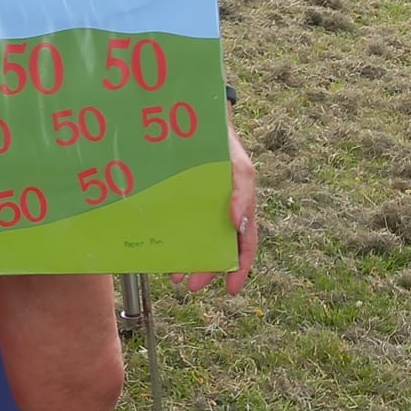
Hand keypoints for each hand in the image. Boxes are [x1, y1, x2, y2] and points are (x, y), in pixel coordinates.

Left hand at [174, 118, 256, 296]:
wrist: (199, 120)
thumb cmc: (225, 146)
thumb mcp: (240, 168)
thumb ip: (242, 195)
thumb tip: (238, 224)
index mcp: (240, 208)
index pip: (245, 243)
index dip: (241, 268)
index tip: (231, 289)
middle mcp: (221, 211)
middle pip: (218, 248)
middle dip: (208, 269)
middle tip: (191, 284)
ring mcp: (200, 206)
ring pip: (197, 240)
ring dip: (189, 260)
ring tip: (176, 274)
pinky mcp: (180, 199)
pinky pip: (177, 223)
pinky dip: (173, 239)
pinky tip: (164, 250)